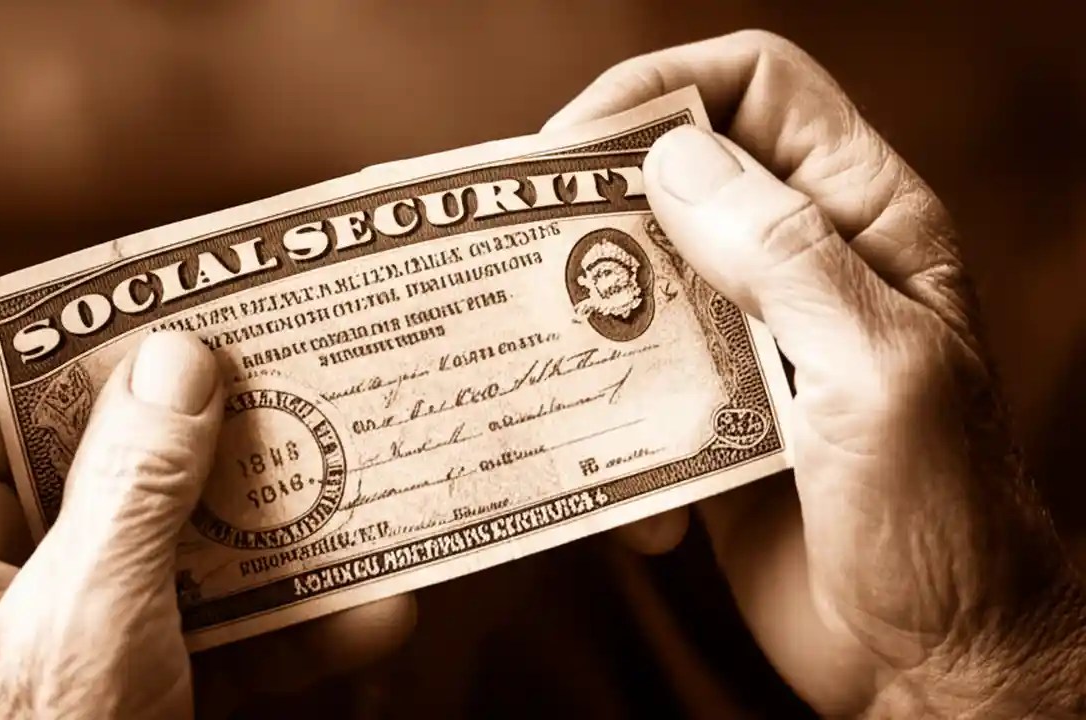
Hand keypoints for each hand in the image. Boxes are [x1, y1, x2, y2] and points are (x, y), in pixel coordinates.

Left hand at [0, 327, 413, 718]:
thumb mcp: (87, 620)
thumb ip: (134, 488)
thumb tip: (175, 360)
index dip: (58, 326)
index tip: (154, 279)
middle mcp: (5, 579)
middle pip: (103, 457)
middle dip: (204, 422)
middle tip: (286, 357)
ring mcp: (89, 633)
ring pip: (187, 541)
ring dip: (282, 526)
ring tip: (362, 484)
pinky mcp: (157, 684)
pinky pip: (230, 629)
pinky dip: (302, 625)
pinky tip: (375, 617)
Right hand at [548, 31, 1085, 716]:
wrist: (935, 660)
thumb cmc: (945, 519)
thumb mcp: (877, 372)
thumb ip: (783, 257)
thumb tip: (671, 158)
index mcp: (862, 222)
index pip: (759, 90)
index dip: (662, 91)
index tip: (573, 150)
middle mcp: (799, 267)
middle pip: (676, 177)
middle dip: (594, 206)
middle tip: (524, 253)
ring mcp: (748, 343)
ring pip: (639, 280)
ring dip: (588, 325)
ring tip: (558, 373)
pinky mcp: (707, 418)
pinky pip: (630, 383)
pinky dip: (610, 429)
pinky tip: (644, 506)